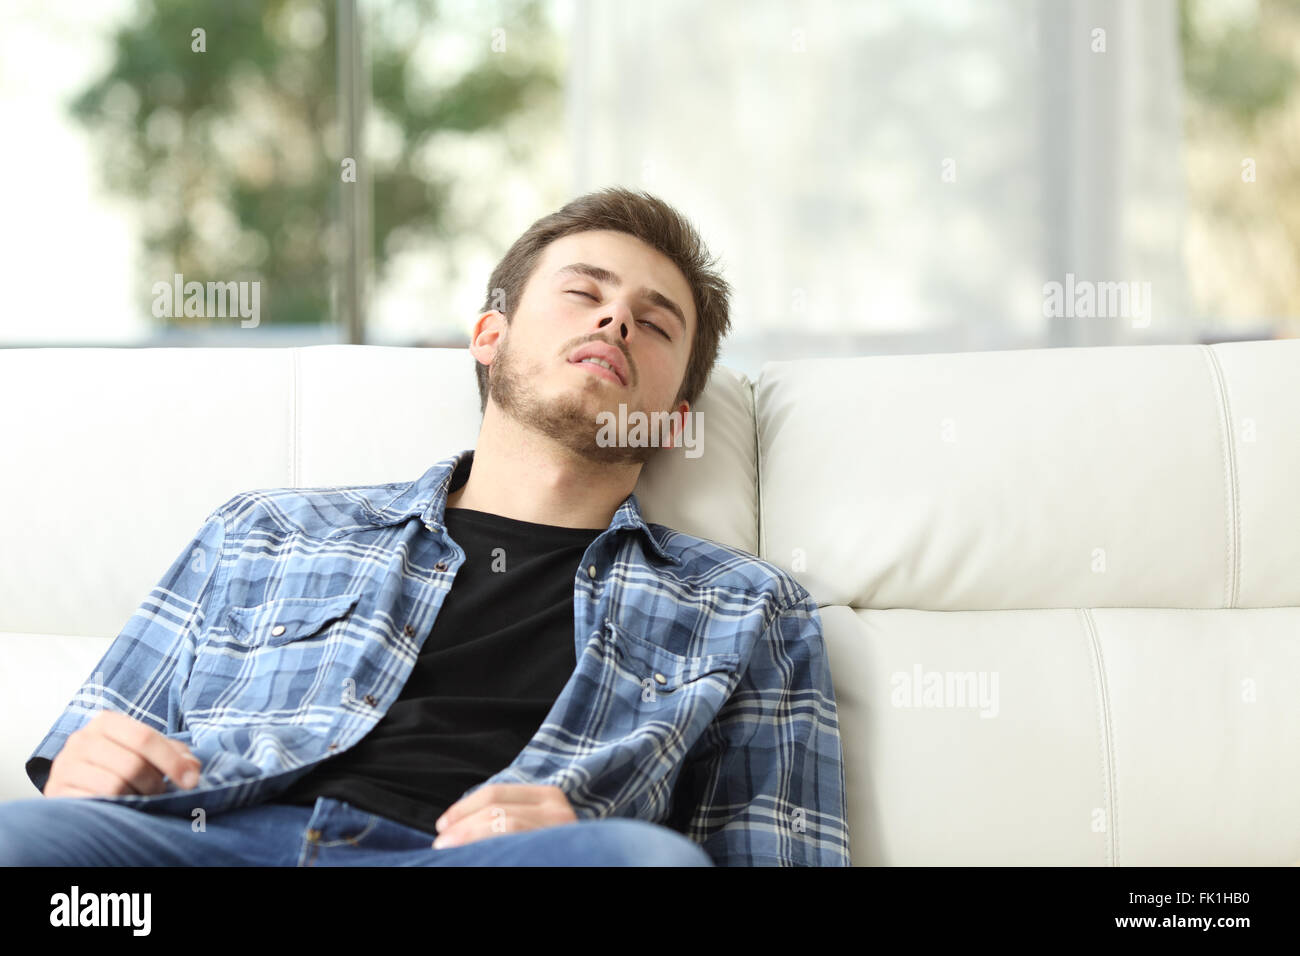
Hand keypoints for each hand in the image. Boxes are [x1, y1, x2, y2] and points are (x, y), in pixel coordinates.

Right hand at [43, 710, 200, 797]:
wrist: (76, 782)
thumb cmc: (118, 763)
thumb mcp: (146, 751)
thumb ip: (173, 753)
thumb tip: (192, 769)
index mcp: (106, 722)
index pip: (144, 737)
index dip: (171, 761)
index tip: (190, 781)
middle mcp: (82, 739)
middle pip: (132, 764)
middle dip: (154, 783)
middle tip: (159, 792)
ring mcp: (65, 765)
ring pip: (113, 785)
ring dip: (135, 797)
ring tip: (139, 798)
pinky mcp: (56, 791)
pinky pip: (93, 802)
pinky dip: (113, 807)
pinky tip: (118, 806)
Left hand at [432, 784, 576, 848]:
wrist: (589, 864)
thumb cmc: (548, 851)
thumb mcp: (532, 824)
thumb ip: (505, 816)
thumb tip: (454, 825)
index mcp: (549, 796)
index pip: (496, 793)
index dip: (463, 808)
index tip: (442, 825)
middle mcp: (558, 811)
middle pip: (497, 810)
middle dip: (462, 825)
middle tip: (440, 844)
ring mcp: (559, 832)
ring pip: (505, 827)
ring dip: (469, 839)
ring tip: (448, 851)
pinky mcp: (555, 850)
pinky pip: (515, 847)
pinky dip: (487, 851)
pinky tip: (474, 858)